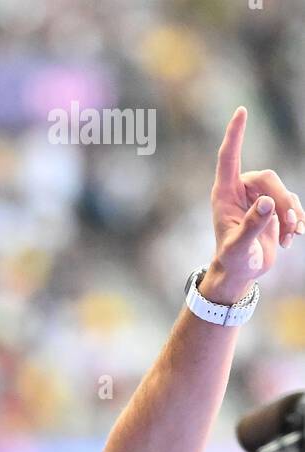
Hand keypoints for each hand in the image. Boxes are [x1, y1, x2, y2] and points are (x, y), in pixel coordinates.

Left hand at [202, 107, 304, 303]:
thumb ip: (253, 225)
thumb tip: (267, 203)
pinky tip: (292, 238)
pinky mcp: (271, 205)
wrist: (240, 272)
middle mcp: (241, 190)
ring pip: (283, 191)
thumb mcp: (240, 247)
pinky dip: (295, 219)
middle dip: (282, 202)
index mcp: (224, 194)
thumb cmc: (233, 260)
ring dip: (291, 213)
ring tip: (288, 237)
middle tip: (289, 226)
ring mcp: (257, 196)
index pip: (229, 157)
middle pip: (269, 179)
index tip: (241, 110)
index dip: (235, 134)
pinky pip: (291, 202)